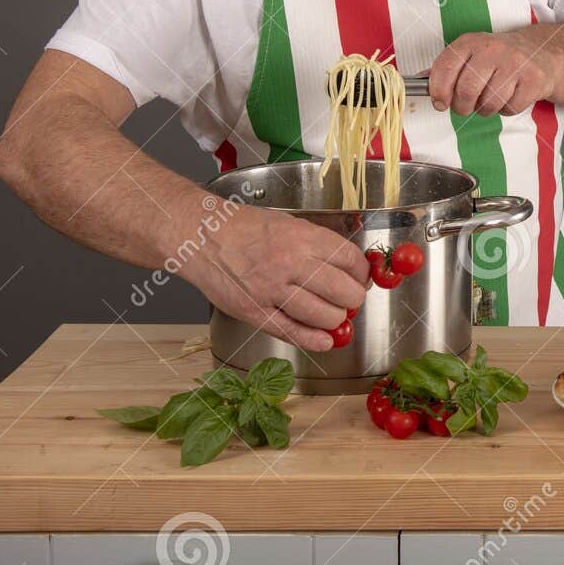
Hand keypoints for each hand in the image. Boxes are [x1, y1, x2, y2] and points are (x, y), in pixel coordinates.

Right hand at [182, 206, 369, 351]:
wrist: (202, 235)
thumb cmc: (244, 228)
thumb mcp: (289, 224)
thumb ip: (318, 244)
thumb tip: (348, 266)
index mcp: (303, 237)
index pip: (350, 260)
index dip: (361, 273)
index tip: (360, 278)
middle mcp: (291, 263)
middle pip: (343, 291)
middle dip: (352, 299)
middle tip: (348, 300)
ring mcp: (272, 290)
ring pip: (323, 316)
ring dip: (335, 320)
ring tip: (333, 316)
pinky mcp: (254, 311)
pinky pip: (291, 332)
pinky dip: (313, 340)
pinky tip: (324, 340)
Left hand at [428, 29, 554, 115]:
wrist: (543, 52)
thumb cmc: (500, 58)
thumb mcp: (472, 54)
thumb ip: (446, 68)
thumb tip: (416, 81)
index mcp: (471, 42)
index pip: (446, 67)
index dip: (438, 90)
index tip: (440, 102)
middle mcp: (493, 49)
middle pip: (466, 90)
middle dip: (462, 106)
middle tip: (466, 106)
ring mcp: (515, 64)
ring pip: (488, 103)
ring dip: (486, 109)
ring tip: (491, 98)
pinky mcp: (533, 80)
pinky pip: (510, 108)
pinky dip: (507, 109)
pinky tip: (510, 96)